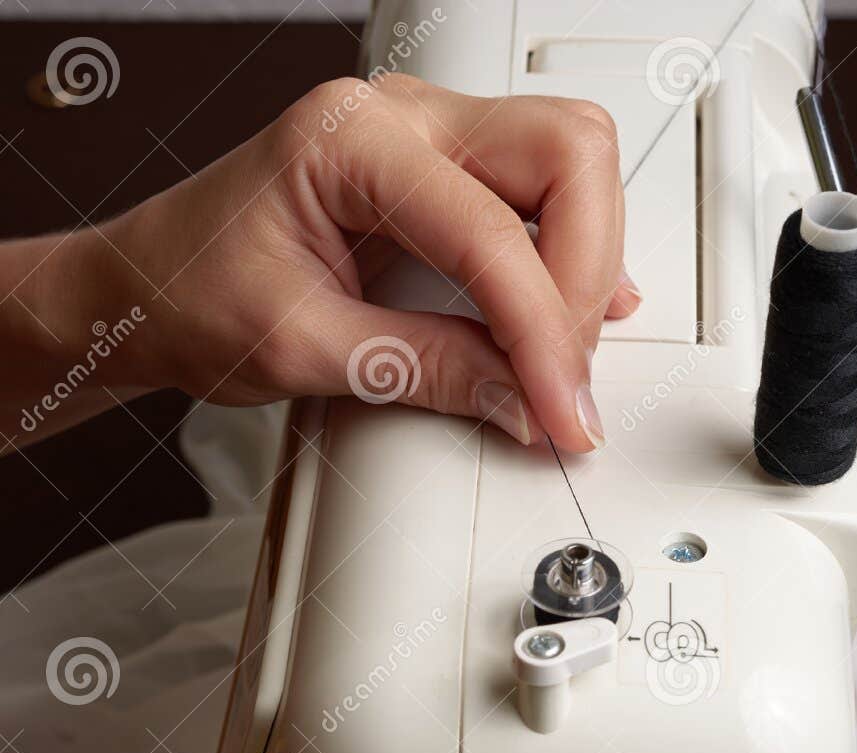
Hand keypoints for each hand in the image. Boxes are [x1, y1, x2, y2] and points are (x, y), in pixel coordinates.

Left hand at [76, 76, 640, 450]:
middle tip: (566, 375)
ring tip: (560, 360)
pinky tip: (565, 320)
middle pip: (568, 154)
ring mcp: (429, 137)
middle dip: (583, 274)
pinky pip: (544, 194)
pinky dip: (570, 259)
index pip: (490, 230)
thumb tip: (520, 401)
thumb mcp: (304, 349)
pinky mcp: (445, 176)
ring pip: (572, 163)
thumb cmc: (192, 292)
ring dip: (585, 265)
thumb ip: (424, 371)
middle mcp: (401, 115)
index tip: (559, 410)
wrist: (149, 287)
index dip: (542, 332)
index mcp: (351, 138)